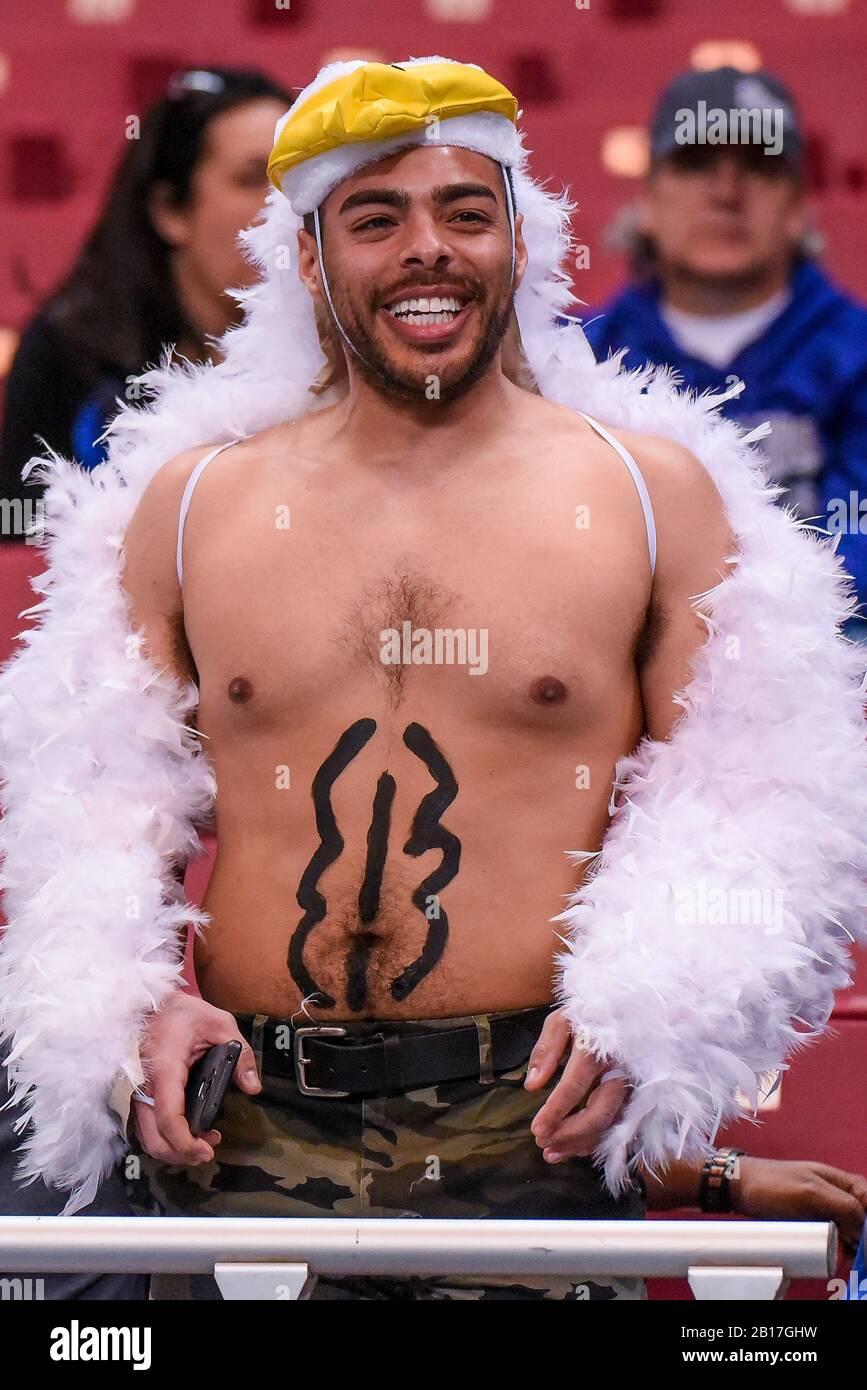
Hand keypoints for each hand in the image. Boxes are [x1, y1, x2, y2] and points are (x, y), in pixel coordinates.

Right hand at [133, 992, 260, 1165]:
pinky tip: (184, 1131)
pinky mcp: (134, 1093)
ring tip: (201, 1143)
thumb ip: (240, 1053)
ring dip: (171, 1148)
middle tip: (208, 1152)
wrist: (150, 1003)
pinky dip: (161, 1136)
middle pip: (153, 1137)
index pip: (168, 1117)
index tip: (208, 1150)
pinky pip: (143, 1124)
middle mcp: (142, 1086)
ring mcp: (134, 1091)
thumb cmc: (183, 1012)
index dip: (185, 1142)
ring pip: (145, 1135)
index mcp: (164, 1069)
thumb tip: (254, 1087)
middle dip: (180, 1153)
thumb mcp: (219, 1023)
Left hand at [524, 1009, 629, 1162]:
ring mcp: (634, 1084)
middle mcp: (621, 1069)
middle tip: (542, 1143)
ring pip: (612, 1123)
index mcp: (599, 1047)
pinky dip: (598, 1140)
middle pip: (599, 1111)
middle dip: (569, 1134)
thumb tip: (532, 1084)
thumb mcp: (563, 1019)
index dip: (555, 1111)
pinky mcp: (639, 1095)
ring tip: (552, 1153)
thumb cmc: (590, 1013)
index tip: (536, 1129)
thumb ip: (546, 1049)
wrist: (630, 1008)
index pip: (575, 1085)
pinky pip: (620, 1125)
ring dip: (581, 1143)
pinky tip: (576, 1148)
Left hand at [732, 1158, 866, 1249]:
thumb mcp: (808, 1194)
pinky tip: (834, 1249)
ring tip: (844, 1249)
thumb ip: (840, 1204)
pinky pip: (832, 1230)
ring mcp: (821, 1204)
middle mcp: (833, 1191)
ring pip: (848, 1224)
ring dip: (849, 1237)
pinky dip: (837, 1240)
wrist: (737, 1186)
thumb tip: (862, 1222)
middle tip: (852, 1245)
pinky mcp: (810, 1216)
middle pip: (860, 1213)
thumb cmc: (769, 1185)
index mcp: (837, 1179)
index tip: (862, 1235)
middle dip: (860, 1230)